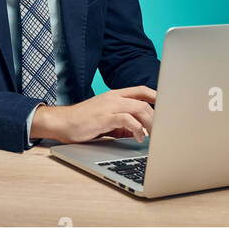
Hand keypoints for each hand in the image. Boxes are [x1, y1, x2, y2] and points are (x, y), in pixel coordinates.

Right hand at [29, 86, 156, 143]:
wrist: (61, 123)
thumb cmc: (81, 123)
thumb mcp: (105, 120)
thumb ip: (121, 123)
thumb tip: (137, 131)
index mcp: (114, 95)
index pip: (140, 90)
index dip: (155, 96)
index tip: (166, 106)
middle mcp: (113, 98)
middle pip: (144, 101)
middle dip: (157, 116)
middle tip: (163, 128)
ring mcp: (110, 106)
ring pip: (140, 108)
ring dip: (151, 123)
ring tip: (154, 134)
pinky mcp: (105, 117)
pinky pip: (129, 120)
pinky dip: (138, 129)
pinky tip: (139, 137)